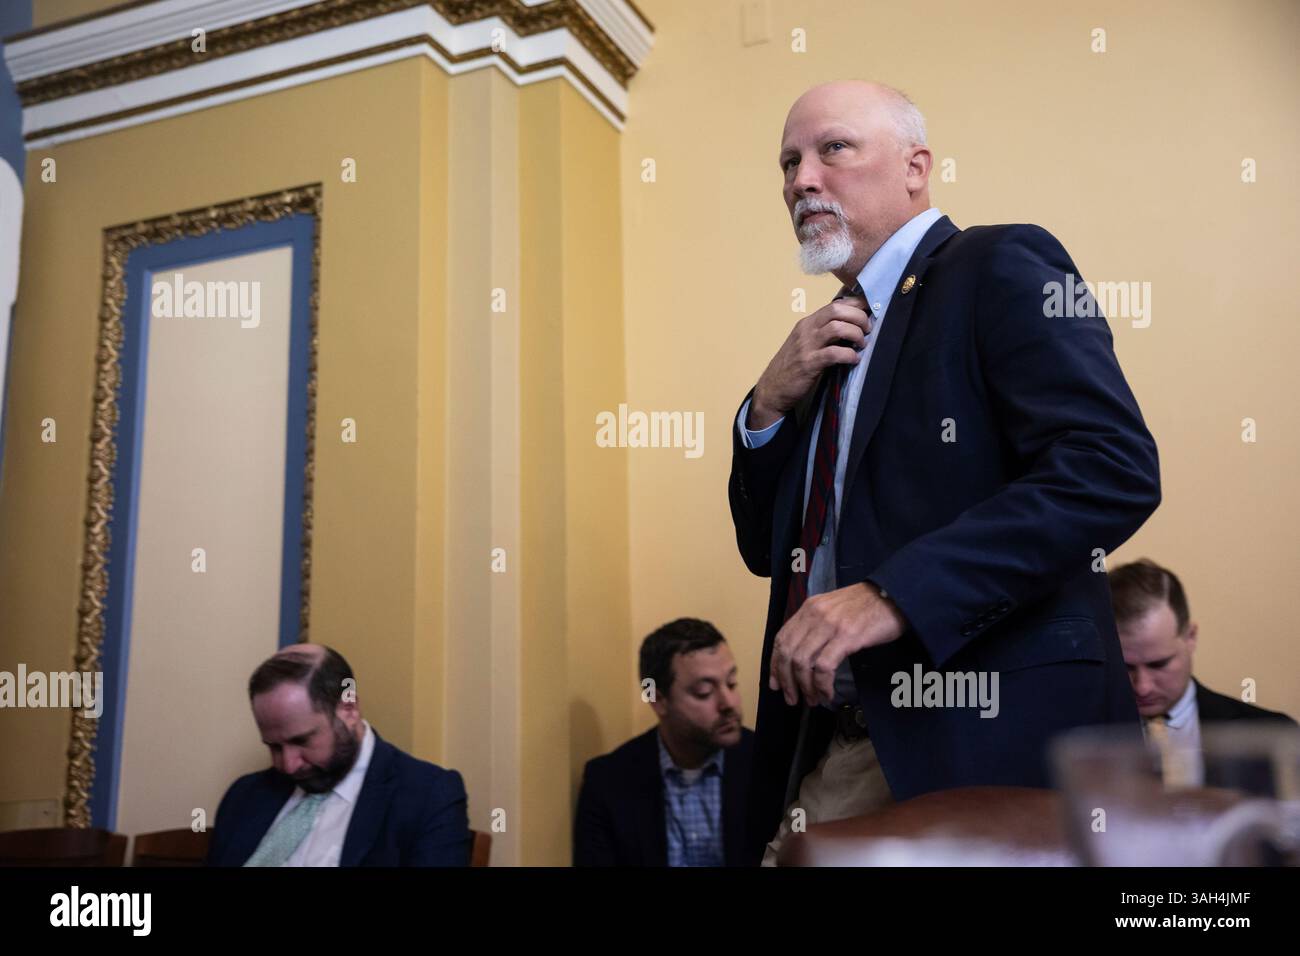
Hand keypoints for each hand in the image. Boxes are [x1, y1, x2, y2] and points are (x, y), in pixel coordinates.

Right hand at [749, 296, 871, 429]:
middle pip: (837, 310)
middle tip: (868, 330)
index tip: (870, 312)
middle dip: (859, 317)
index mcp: (808, 323)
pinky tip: (854, 360)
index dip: (857, 305)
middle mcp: (806, 329)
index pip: (836, 304)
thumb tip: (852, 327)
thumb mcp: (807, 343)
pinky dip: (849, 355)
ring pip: (837, 327)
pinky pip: (834, 353)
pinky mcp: (809, 363)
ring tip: (861, 344)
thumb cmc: (793, 367)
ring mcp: (806, 346)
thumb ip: (825, 333)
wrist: (772, 389)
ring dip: (856, 334)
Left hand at [768, 583, 906, 706]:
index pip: (781, 638)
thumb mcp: (834, 609)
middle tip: (792, 699)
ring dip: (804, 687)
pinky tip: (827, 693)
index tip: (775, 683)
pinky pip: (824, 667)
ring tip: (812, 700)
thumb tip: (802, 655)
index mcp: (809, 607)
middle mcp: (815, 614)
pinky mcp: (847, 636)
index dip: (775, 664)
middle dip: (786, 681)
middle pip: (788, 653)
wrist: (896, 595)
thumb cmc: (868, 606)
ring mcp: (830, 625)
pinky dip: (822, 685)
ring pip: (803, 662)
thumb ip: (816, 625)